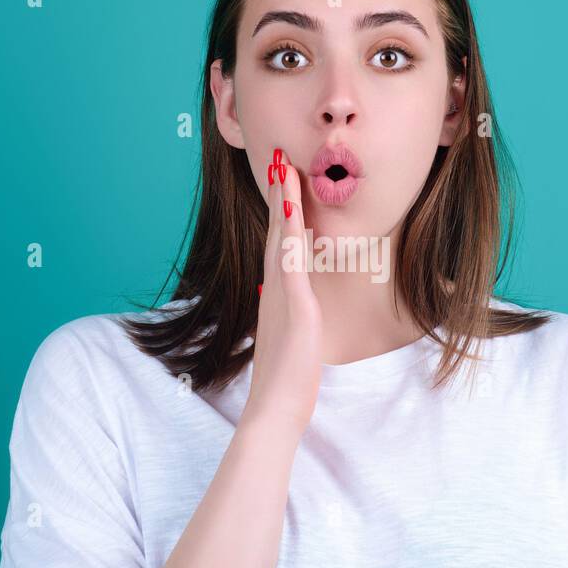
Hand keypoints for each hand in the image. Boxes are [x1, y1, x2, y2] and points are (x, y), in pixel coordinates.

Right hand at [241, 148, 321, 436]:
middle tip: (280, 158)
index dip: (281, 212)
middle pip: (277, 231)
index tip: (284, 182)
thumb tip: (278, 297)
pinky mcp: (293, 305)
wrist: (274, 408)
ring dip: (283, 201)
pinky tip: (293, 209)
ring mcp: (281, 294)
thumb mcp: (288, 337)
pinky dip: (291, 231)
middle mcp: (274, 288)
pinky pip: (291, 260)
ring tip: (284, 167)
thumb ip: (284, 314)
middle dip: (279, 194)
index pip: (279, 244)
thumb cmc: (286, 380)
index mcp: (276, 294)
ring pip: (281, 237)